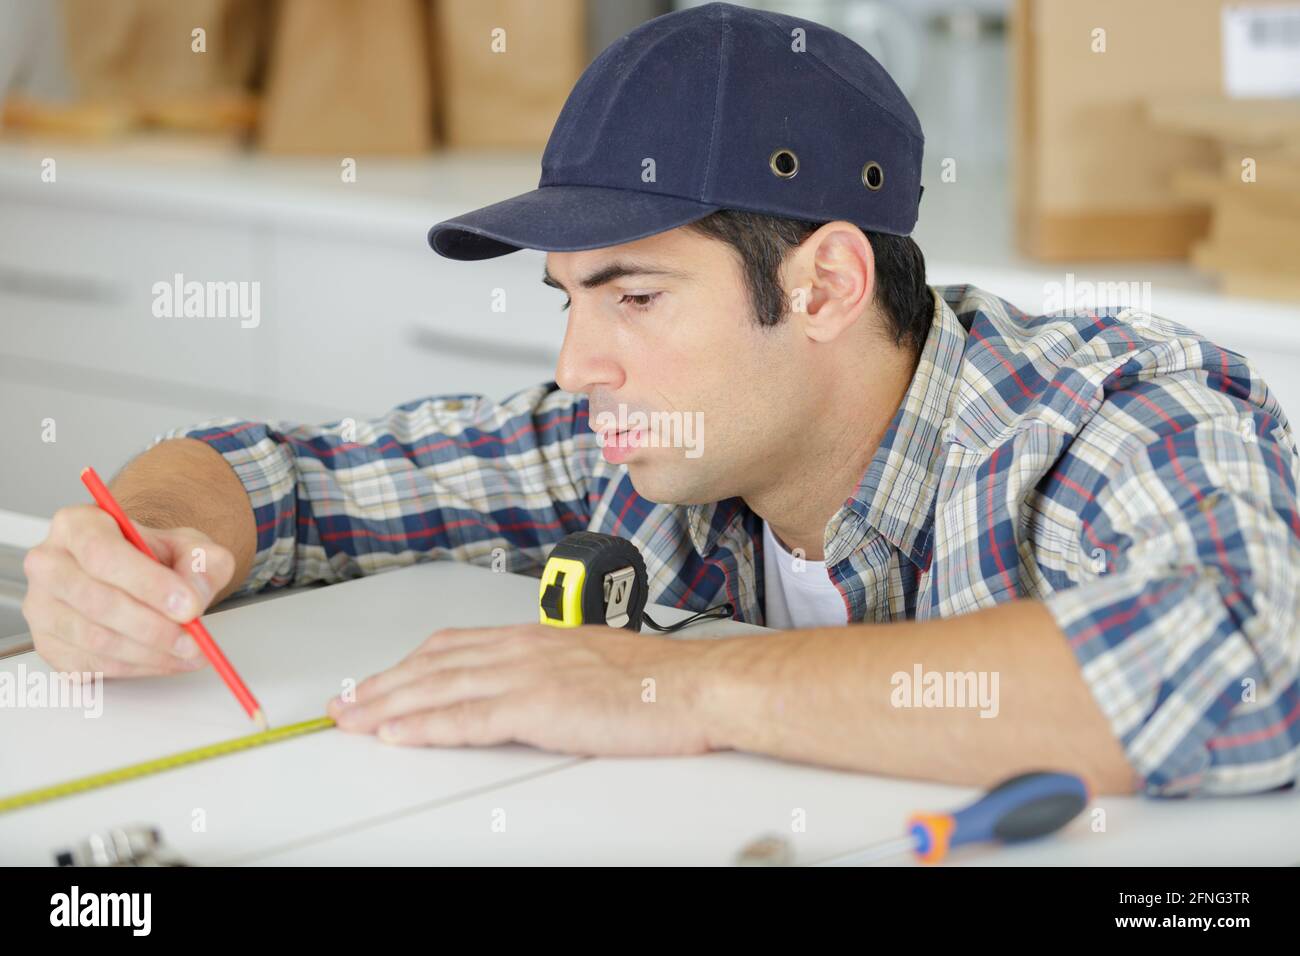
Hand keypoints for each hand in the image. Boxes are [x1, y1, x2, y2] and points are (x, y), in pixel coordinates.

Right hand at [22, 504, 235, 676]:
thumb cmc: (155, 555)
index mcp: (77, 525)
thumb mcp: (190, 547)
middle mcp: (49, 563)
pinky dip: (136, 668)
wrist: (138, 573)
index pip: (104, 554)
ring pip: (95, 639)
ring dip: (149, 653)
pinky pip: (92, 664)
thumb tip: (194, 595)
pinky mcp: (47, 644)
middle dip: (153, 627)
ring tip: (188, 652)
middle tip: (194, 639)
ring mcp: (41, 607)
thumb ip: (201, 564)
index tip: (189, 605)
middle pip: (97, 601)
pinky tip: (164, 659)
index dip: (148, 584)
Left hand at [326, 622, 723, 755]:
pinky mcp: (539, 707)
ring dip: (387, 705)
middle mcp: (523, 649)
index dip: (407, 665)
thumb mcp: (593, 661)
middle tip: (343, 704)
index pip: (453, 647)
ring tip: (350, 720)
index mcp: (535, 638)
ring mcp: (529, 676)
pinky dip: (426, 726)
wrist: (696, 685)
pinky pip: (468, 718)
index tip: (377, 680)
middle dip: (381, 685)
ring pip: (439, 688)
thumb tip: (533, 687)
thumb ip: (553, 670)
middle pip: (433, 665)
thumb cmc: (659, 680)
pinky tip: (397, 734)